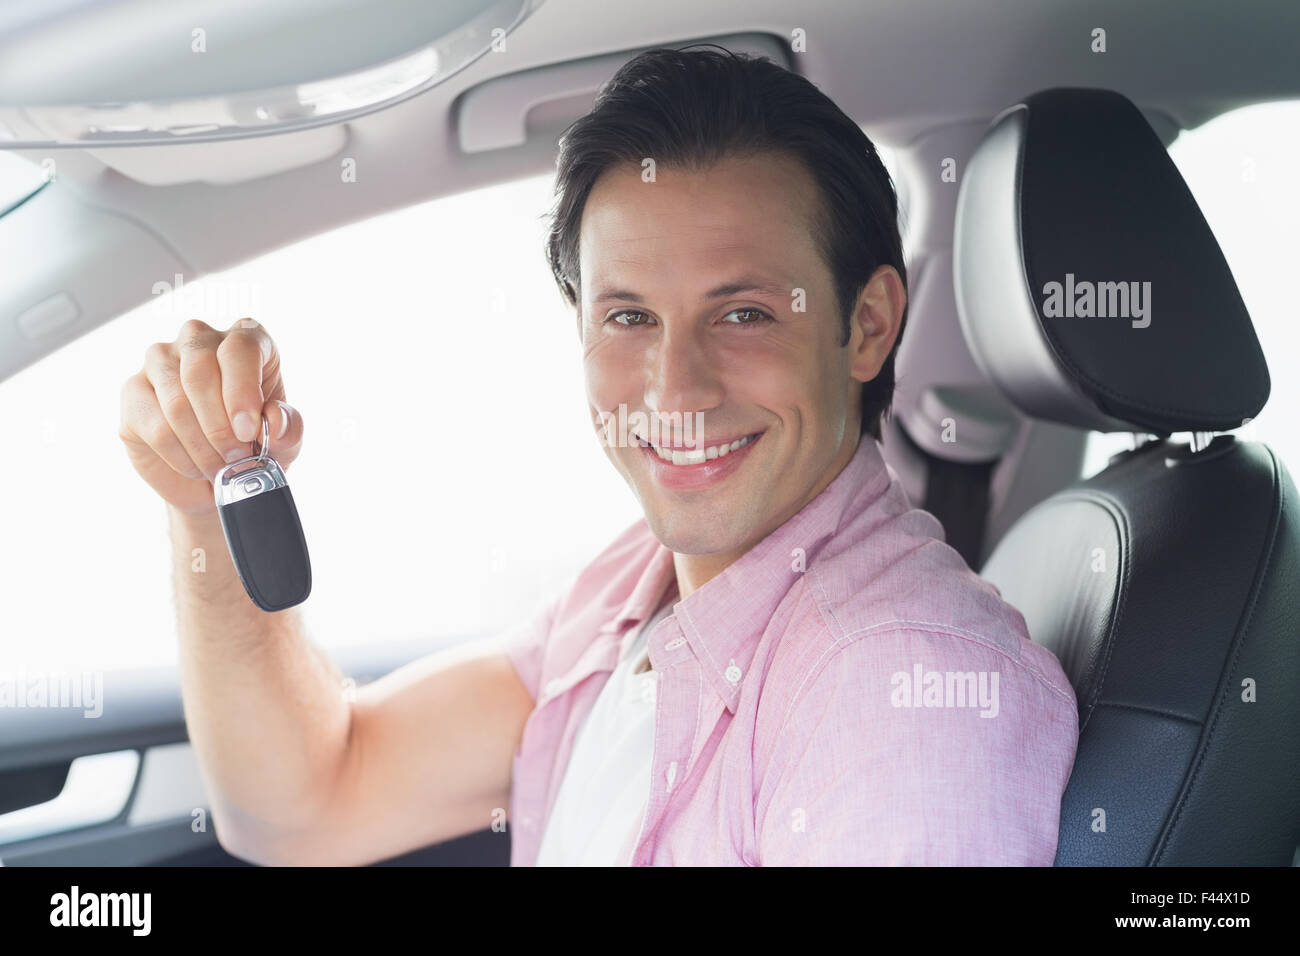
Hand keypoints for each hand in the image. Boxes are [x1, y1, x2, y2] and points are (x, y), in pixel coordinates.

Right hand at [118, 318, 303, 516]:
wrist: (215, 477)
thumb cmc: (253, 446)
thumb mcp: (285, 441)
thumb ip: (289, 427)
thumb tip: (275, 419)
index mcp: (246, 338)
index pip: (239, 348)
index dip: (242, 392)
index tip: (248, 432)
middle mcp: (199, 339)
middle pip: (200, 371)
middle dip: (220, 426)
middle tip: (236, 458)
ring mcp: (160, 360)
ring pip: (176, 402)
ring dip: (202, 446)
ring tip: (219, 467)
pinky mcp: (134, 391)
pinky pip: (155, 425)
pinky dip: (180, 456)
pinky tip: (194, 465)